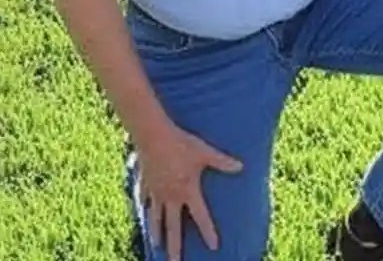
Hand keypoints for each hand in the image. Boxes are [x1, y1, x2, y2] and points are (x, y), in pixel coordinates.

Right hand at [137, 124, 242, 259]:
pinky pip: (143, 198)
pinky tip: (141, 211)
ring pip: (155, 218)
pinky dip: (143, 207)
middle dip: (174, 248)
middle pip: (172, 227)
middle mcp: (170, 196)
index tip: (213, 247)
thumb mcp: (204, 152)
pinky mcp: (145, 182)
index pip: (200, 217)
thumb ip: (222, 161)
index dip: (208, 232)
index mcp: (187, 191)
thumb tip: (241, 166)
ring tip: (155, 246)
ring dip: (156, 233)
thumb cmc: (180, 143)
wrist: (152, 135)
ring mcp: (155, 191)